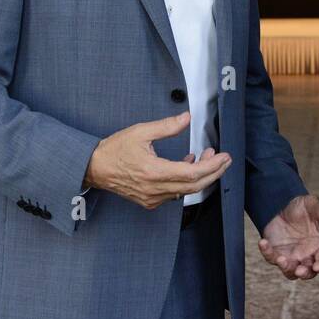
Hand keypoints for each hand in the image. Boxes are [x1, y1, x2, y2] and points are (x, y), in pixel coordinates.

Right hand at [84, 112, 230, 209]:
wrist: (94, 168)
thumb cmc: (114, 150)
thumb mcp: (141, 132)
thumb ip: (166, 126)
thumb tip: (187, 118)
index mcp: (153, 172)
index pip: (192, 174)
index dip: (212, 166)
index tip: (224, 156)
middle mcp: (155, 189)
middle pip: (194, 186)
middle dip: (213, 172)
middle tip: (225, 159)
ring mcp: (152, 198)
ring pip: (186, 191)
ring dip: (201, 176)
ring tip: (207, 157)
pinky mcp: (150, 201)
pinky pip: (175, 194)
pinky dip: (186, 181)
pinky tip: (188, 165)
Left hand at [258, 194, 318, 279]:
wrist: (283, 206)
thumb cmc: (302, 208)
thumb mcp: (311, 204)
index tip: (318, 266)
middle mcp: (306, 255)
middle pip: (308, 272)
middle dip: (304, 273)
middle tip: (299, 270)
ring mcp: (291, 257)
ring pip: (290, 272)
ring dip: (286, 268)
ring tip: (281, 259)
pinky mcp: (275, 254)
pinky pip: (271, 258)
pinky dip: (267, 253)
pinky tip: (264, 242)